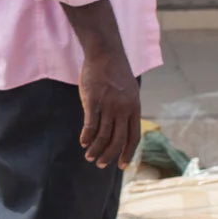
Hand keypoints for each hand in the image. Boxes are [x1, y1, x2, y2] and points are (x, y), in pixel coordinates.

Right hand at [77, 47, 141, 167]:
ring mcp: (108, 105)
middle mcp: (123, 109)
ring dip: (96, 149)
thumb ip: (128, 108)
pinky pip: (90, 125)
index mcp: (134, 108)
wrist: (105, 53)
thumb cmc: (115, 72)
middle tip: (100, 164)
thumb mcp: (129, 91)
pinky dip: (87, 137)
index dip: (128, 153)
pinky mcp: (93, 101)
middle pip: (118, 140)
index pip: (134, 137)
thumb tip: (124, 126)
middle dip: (109, 155)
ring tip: (89, 156)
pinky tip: (83, 142)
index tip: (122, 165)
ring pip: (103, 136)